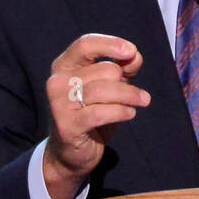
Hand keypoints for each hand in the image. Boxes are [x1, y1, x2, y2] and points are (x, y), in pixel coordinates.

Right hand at [42, 34, 149, 198]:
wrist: (70, 154)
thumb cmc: (90, 115)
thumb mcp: (107, 88)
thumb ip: (121, 69)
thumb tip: (135, 57)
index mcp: (64, 66)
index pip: (85, 44)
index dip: (110, 44)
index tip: (132, 52)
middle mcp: (57, 81)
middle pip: (105, 70)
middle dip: (127, 82)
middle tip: (137, 95)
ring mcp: (59, 103)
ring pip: (106, 90)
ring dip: (131, 96)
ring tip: (141, 102)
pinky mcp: (67, 125)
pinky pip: (102, 112)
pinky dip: (122, 111)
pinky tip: (130, 114)